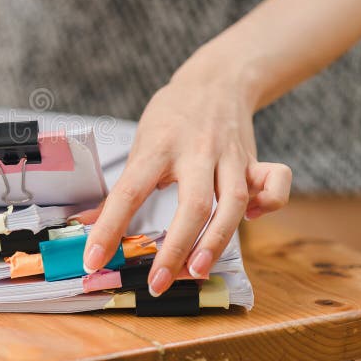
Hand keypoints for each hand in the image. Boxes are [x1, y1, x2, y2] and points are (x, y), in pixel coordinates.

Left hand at [78, 69, 291, 295]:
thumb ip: (121, 188)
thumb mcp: (140, 144)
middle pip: (193, 203)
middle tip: (158, 282)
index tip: (94, 260)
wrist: (216, 79)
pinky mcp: (255, 158)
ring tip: (197, 272)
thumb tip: (85, 225)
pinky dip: (270, 204)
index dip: (110, 228)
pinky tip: (253, 221)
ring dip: (218, 241)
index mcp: (158, 148)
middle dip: (176, 248)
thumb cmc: (171, 117)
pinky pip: (275, 184)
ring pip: (233, 201)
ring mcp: (229, 155)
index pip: (129, 191)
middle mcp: (196, 151)